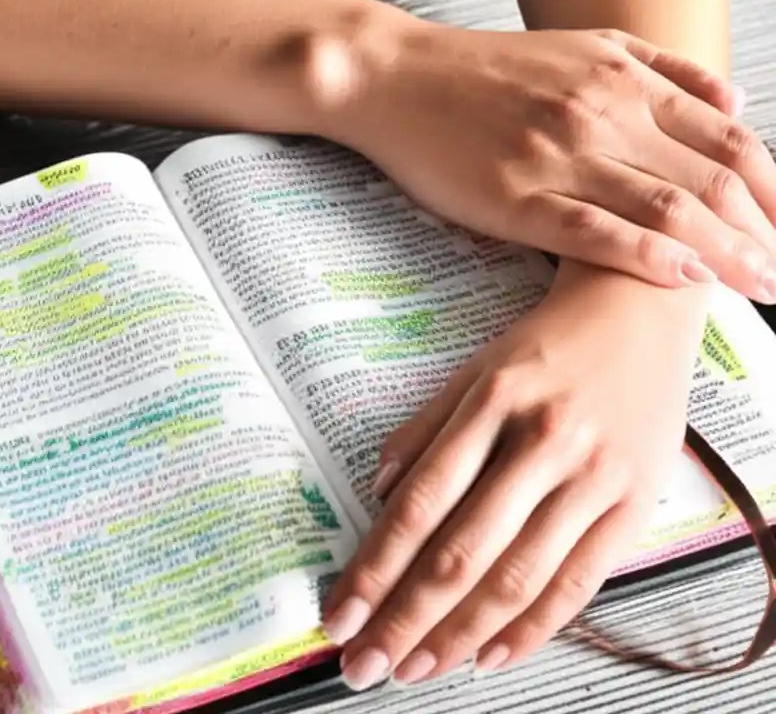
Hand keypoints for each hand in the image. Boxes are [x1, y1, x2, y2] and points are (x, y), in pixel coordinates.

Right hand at [315, 21, 775, 302]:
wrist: (394, 76)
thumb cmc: (480, 70)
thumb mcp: (583, 46)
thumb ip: (662, 71)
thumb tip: (735, 100)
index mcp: (625, 78)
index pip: (727, 140)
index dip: (771, 189)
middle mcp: (605, 112)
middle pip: (710, 177)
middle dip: (761, 231)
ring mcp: (561, 155)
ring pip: (666, 206)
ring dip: (724, 252)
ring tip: (760, 286)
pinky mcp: (515, 195)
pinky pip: (593, 230)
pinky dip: (647, 256)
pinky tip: (685, 278)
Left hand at [319, 263, 703, 688]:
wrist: (642, 311)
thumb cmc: (549, 345)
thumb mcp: (475, 368)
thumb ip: (424, 429)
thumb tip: (375, 490)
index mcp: (491, 404)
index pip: (418, 505)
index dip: (374, 569)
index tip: (339, 614)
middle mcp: (542, 444)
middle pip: (461, 554)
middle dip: (405, 620)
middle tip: (365, 665)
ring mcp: (593, 479)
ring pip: (517, 579)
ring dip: (459, 636)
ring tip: (416, 669)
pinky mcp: (633, 505)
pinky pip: (578, 583)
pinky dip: (533, 629)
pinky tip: (488, 657)